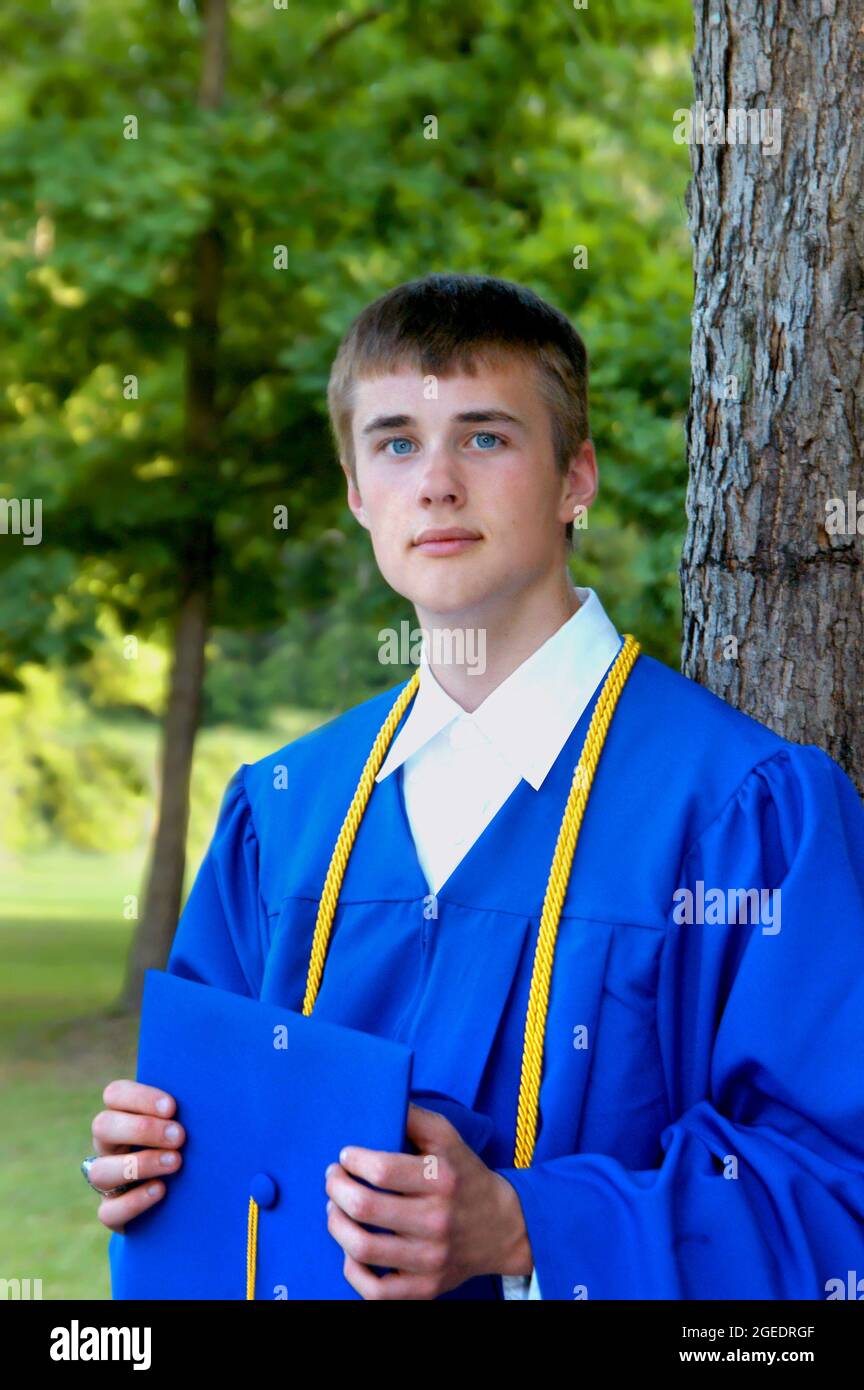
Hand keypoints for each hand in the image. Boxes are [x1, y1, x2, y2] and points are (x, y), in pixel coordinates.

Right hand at [90, 1079, 184, 1233]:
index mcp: (122, 1115)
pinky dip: (134, 1201)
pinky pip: (109, 1211)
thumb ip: (182, 1113)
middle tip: (179, 1136)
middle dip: (142, 1129)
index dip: (139, 1098)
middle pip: (102, 1126)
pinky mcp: (111, 1213)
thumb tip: (206, 1097)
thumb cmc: (185, 1146)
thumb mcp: (182, 1125)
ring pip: (100, 1171)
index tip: (172, 1107)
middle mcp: (107, 1146)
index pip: (114, 1095)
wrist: (184, 1197)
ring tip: (175, 1162)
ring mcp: (106, 1181)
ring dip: (140, 1164)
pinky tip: (160, 1190)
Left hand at [325, 1102, 531, 1299]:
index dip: (353, 1160)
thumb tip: (380, 1099)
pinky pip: (376, 1291)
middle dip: (336, 1189)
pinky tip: (350, 1251)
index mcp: (442, 1178)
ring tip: (334, 1209)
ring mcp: (431, 1258)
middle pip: (365, 1208)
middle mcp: (437, 1220)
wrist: (504, 1227)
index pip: (381, 1170)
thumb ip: (415, 1116)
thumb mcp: (449, 1137)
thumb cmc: (465, 1176)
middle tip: (332, 1179)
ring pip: (363, 1248)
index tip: (346, 1156)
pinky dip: (353, 1271)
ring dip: (336, 1225)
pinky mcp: (426, 1287)